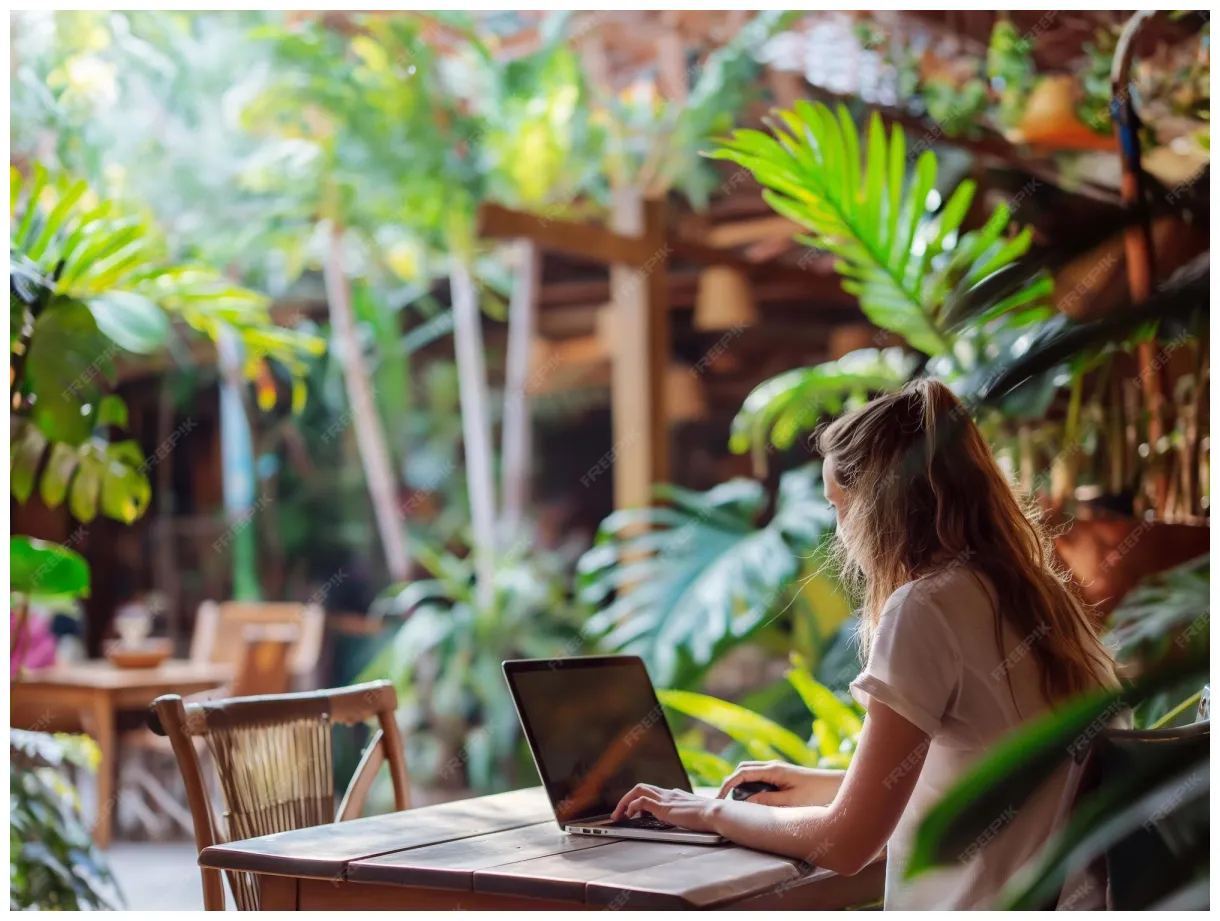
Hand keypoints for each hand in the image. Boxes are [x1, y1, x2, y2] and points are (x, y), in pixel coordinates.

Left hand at [611, 784, 720, 832]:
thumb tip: (687, 818)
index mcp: (674, 795)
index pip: (652, 792)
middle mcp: (668, 793)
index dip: (640, 800)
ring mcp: (665, 798)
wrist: (714, 813)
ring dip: (624, 802)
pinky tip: (630, 815)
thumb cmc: (709, 816)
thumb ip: (687, 812)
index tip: (633, 811)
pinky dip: (632, 806)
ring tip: (619, 815)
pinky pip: (641, 801)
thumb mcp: (694, 812)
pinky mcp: (663, 807)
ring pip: (637, 790)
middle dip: (627, 798)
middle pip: (641, 787)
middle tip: (619, 812)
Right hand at [717, 761, 841, 806]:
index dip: (727, 785)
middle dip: (730, 783)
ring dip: (740, 784)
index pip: (741, 773)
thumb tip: (745, 803)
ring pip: (750, 772)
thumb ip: (768, 802)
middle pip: (742, 769)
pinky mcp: (781, 775)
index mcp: (773, 770)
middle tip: (724, 802)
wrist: (835, 785)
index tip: (719, 799)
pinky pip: (759, 777)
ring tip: (735, 803)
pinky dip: (749, 785)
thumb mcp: (791, 802)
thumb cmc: (816, 794)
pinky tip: (752, 800)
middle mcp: (772, 766)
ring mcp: (776, 769)